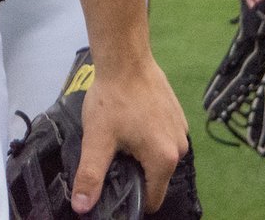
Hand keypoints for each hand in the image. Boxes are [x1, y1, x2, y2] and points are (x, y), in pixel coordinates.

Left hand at [74, 51, 186, 213]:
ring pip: (159, 158)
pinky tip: (131, 124)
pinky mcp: (179, 117)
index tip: (114, 185)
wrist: (126, 59)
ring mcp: (182, 131)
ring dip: (141, 155)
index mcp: (165, 160)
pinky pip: (163, 139)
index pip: (152, 199)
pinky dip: (149, 139)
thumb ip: (91, 176)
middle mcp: (181, 149)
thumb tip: (82, 207)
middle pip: (156, 178)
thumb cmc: (112, 99)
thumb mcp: (97, 139)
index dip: (131, 198)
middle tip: (112, 156)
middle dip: (134, 173)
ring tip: (120, 138)